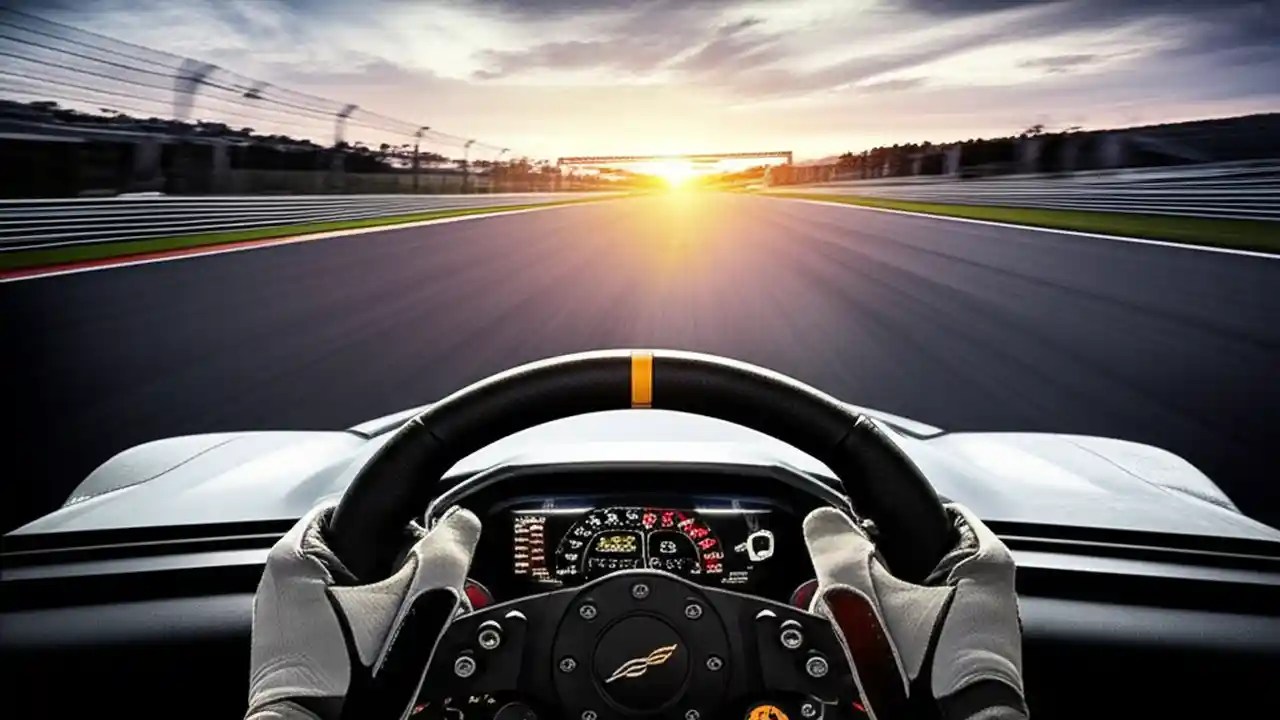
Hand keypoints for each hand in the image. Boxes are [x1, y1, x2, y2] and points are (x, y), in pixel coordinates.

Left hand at [246, 501, 480, 719]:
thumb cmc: (350, 680)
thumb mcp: (416, 603)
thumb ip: (445, 554)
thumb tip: (462, 524)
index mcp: (296, 555)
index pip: (357, 508)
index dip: (399, 528)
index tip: (418, 555)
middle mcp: (279, 581)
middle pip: (360, 551)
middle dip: (395, 571)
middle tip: (415, 600)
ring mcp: (284, 617)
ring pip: (352, 587)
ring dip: (383, 602)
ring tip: (400, 629)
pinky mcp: (296, 646)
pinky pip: (340, 618)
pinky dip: (365, 626)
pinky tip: (382, 649)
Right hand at [803, 503, 1025, 719]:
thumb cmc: (925, 673)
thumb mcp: (864, 597)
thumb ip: (838, 550)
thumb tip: (822, 522)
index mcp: (982, 561)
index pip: (932, 510)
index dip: (890, 518)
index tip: (861, 531)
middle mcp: (989, 592)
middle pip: (914, 558)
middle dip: (873, 573)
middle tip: (848, 586)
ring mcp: (976, 629)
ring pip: (910, 598)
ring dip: (877, 608)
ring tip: (854, 624)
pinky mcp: (960, 659)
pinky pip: (916, 630)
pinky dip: (891, 635)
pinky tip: (869, 651)